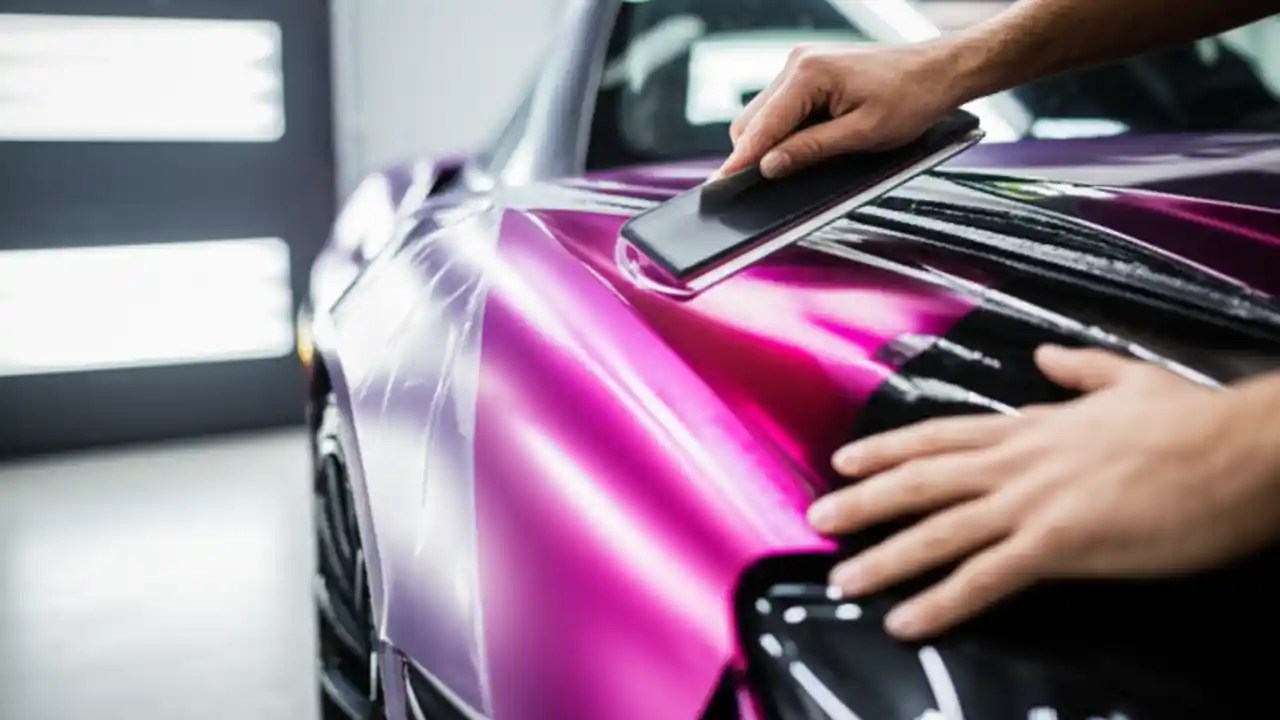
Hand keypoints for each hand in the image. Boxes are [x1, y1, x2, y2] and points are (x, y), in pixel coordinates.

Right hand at [714, 41, 962, 179]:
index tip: (720, 186)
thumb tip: (769, 167)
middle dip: (755, 154)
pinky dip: (784, 131)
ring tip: (794, 165)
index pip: (761, 126)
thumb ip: (810, 150)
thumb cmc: (909, 98)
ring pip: (763, 115)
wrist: (937, 70)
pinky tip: (804, 145)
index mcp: (808, 73)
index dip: (741, 161)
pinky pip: (781, 107)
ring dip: (771, 143)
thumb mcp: (862, 134)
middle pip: (752, 121)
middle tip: (761, 188)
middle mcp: (797, 63)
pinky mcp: (808, 72)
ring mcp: (800, 65)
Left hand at [809, 345, 1279, 640]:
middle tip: (816, 518)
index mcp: (1033, 426)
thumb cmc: (1195, 422)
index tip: (845, 459)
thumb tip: (1044, 356)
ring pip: (937, 531)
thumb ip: (1079, 368)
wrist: (1243, 451)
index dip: (888, 449)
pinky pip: (984, 580)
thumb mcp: (1130, 378)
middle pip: (922, 480)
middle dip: (864, 500)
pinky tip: (904, 621)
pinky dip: (939, 603)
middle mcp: (1018, 461)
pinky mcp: (1058, 544)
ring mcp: (1032, 503)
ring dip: (883, 557)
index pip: (941, 435)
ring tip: (841, 579)